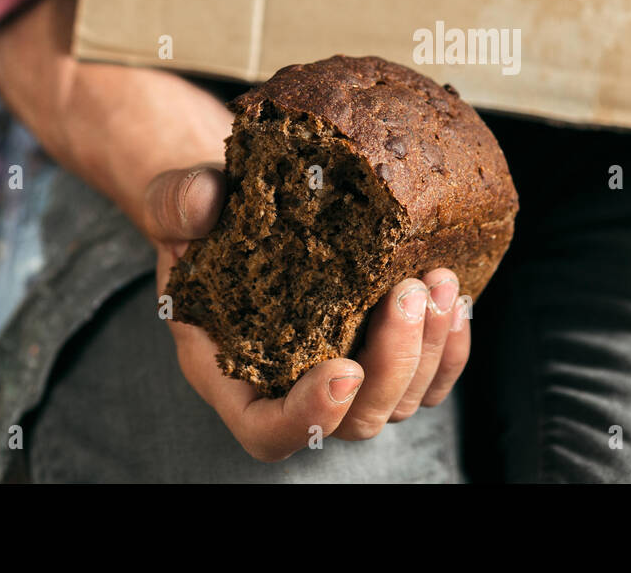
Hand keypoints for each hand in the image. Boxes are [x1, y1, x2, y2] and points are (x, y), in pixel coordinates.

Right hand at [147, 167, 470, 460]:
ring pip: (401, 400)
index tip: (343, 370)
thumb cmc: (202, 220)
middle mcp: (293, 385)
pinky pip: (430, 376)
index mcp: (233, 371)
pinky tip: (455, 296)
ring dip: (429, 349)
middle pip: (355, 418)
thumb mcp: (175, 205)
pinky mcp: (382, 347)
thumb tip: (205, 200)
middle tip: (407, 291)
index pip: (269, 429)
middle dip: (392, 364)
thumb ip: (179, 205)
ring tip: (437, 278)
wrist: (239, 206)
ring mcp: (346, 371)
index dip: (309, 416)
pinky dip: (451, 347)